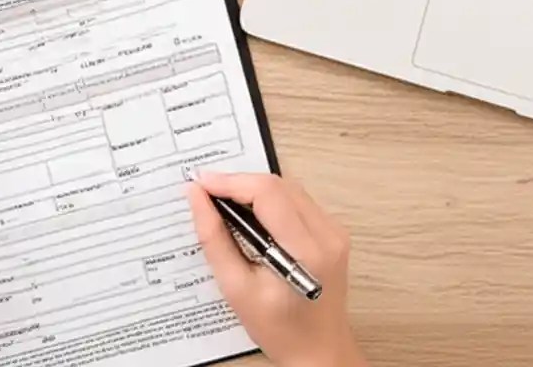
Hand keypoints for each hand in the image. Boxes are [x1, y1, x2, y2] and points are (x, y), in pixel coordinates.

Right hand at [187, 173, 366, 366]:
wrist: (319, 351)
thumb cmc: (281, 330)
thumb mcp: (237, 289)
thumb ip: (215, 240)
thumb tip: (198, 200)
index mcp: (306, 251)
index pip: (267, 194)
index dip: (231, 182)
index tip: (202, 183)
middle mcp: (327, 235)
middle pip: (279, 185)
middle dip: (239, 183)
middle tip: (207, 192)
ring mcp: (335, 232)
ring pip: (290, 189)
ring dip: (255, 190)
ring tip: (223, 202)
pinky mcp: (334, 233)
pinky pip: (300, 202)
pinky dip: (272, 200)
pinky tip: (251, 214)